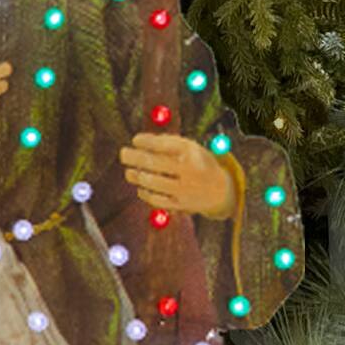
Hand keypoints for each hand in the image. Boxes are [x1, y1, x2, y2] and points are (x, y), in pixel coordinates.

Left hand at [120, 134, 237, 219]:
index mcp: (191, 152)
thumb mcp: (191, 148)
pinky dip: (145, 193)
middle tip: (123, 154)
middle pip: (154, 162)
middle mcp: (188, 169)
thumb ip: (168, 143)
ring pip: (152, 182)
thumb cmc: (198, 164)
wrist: (221, 191)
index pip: (163, 144)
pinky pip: (156, 199)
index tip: (135, 140)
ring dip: (136, 176)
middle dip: (134, 157)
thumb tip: (139, 142)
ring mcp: (184, 188)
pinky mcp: (180, 204)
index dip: (146, 141)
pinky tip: (140, 188)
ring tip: (128, 172)